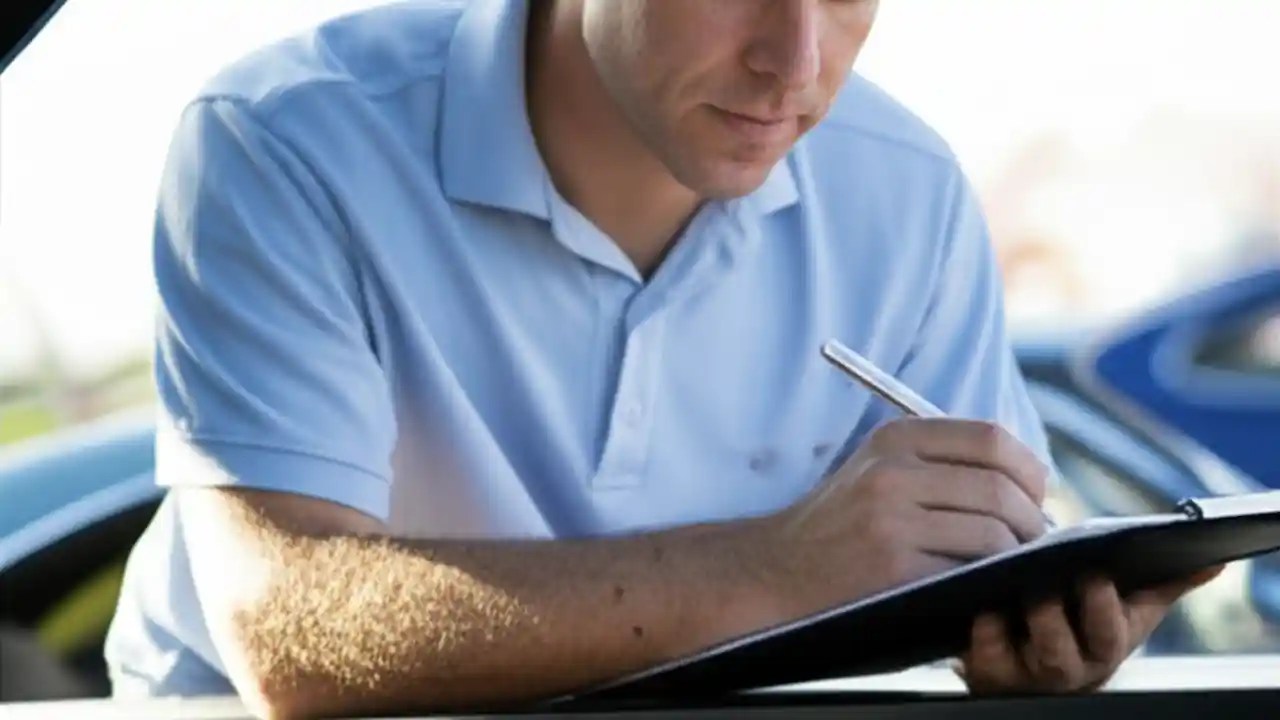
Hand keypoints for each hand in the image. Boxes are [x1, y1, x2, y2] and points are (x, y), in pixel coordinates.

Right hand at [761, 418, 1054, 617]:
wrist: (774, 571)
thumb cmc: (838, 527)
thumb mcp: (878, 471)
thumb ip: (940, 463)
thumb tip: (1028, 481)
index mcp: (894, 439)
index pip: (990, 438)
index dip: (1028, 469)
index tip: (1033, 496)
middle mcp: (892, 472)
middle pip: (1000, 486)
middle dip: (1031, 520)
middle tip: (1032, 543)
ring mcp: (890, 520)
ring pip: (993, 532)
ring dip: (1015, 557)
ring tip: (1009, 567)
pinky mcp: (892, 568)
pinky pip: (967, 571)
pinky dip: (985, 581)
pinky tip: (978, 586)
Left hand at [958, 564, 1225, 694]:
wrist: (1032, 648)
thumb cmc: (1085, 615)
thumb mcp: (1126, 602)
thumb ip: (1166, 581)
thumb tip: (1213, 558)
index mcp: (1106, 645)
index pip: (1110, 634)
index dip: (1102, 607)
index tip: (1093, 573)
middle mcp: (1069, 668)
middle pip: (1063, 655)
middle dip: (1053, 620)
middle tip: (1042, 583)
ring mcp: (1027, 676)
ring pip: (1015, 663)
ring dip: (1010, 630)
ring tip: (1001, 595)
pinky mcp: (989, 675)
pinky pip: (981, 663)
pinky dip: (980, 638)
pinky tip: (977, 610)